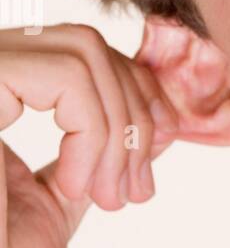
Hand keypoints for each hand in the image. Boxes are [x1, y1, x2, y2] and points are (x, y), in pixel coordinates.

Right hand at [0, 23, 178, 247]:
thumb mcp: (56, 202)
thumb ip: (91, 156)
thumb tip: (151, 125)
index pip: (79, 53)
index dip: (135, 95)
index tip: (155, 154)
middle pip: (86, 44)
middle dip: (135, 113)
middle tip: (135, 190)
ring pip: (82, 50)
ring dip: (117, 129)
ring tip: (106, 195)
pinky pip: (65, 77)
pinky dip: (92, 133)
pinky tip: (74, 186)